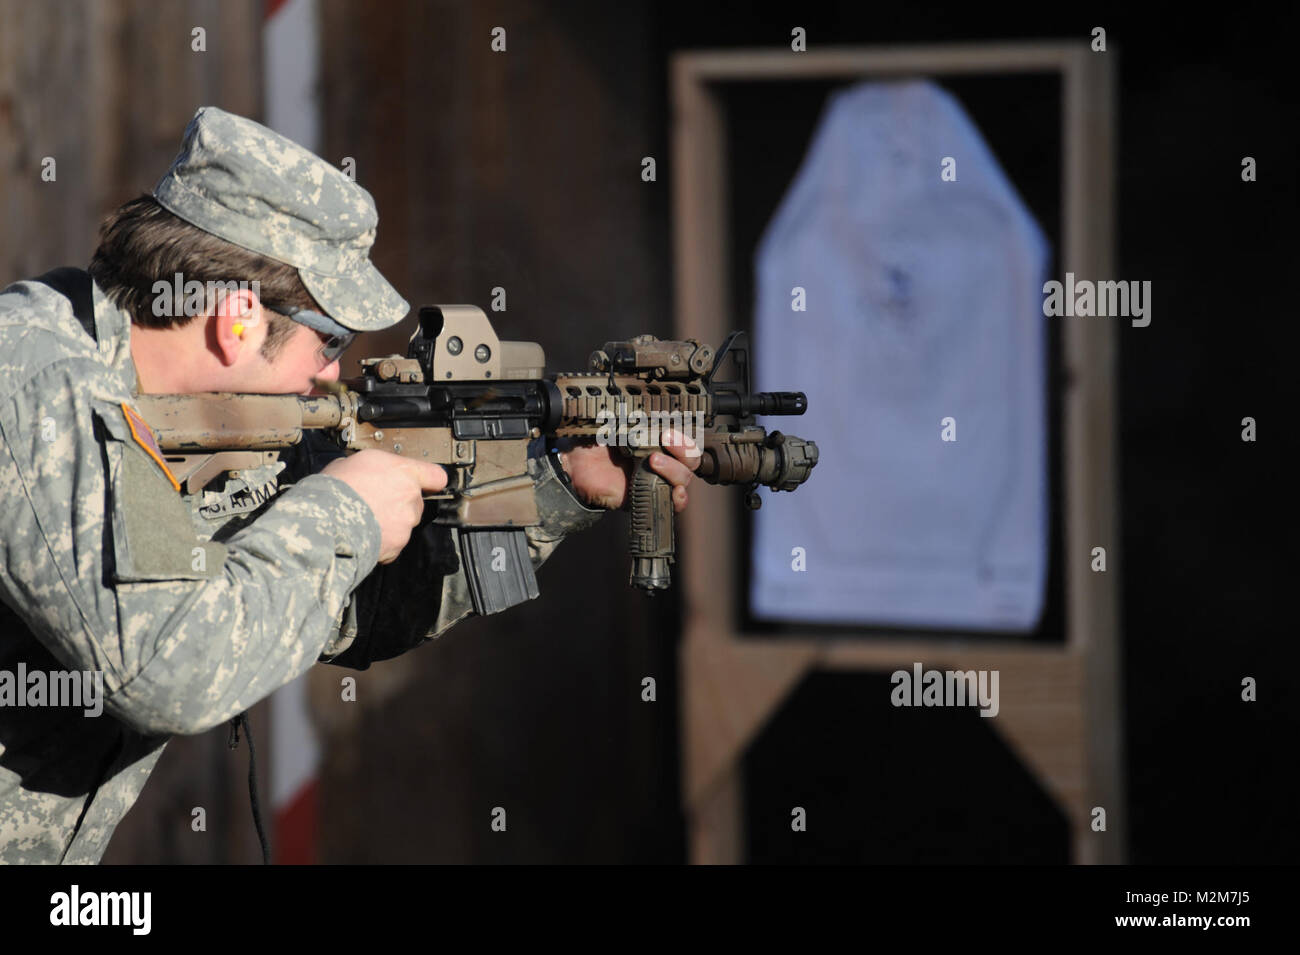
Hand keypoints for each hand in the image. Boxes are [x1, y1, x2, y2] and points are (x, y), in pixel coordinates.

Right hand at [322, 450, 446, 562]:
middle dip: (400, 502)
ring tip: (365, 519)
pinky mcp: (397, 544)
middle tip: (376, 502)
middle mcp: (410, 496)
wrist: (324, 521)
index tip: (425, 483)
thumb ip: (373, 467)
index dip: (429, 480)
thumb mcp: (352, 462)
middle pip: (415, 500)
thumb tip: (370, 471)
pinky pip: (394, 543)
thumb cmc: (334, 489)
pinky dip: (383, 542)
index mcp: (403, 472)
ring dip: (391, 522)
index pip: (435, 476)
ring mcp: (405, 522)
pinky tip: (364, 534)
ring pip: (405, 522)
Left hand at [560, 428, 700, 511]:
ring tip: (653, 461)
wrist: (573, 462)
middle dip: (684, 450)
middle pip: (691, 460)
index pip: (685, 440)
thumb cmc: (592, 439)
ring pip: (685, 478)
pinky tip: (674, 490)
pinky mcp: (648, 497)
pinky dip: (679, 497)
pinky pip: (673, 503)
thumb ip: (637, 417)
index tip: (669, 430)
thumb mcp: (617, 421)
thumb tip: (654, 408)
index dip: (685, 437)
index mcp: (657, 440)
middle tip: (665, 440)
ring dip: (675, 470)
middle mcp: (661, 459)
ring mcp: (656, 480)